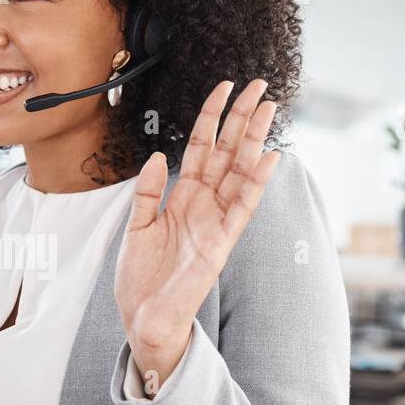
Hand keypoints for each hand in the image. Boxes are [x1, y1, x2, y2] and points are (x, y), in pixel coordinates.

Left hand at [113, 78, 281, 391]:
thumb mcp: (135, 228)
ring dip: (254, 140)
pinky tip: (268, 157)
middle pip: (227, 152)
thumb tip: (157, 157)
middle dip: (242, 118)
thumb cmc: (140, 279)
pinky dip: (256, 183)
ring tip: (268, 108)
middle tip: (259, 85)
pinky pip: (243, 208)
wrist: (143, 318)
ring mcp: (215, 222)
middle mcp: (203, 205)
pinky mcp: (221, 244)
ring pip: (240, 172)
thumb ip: (148, 193)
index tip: (223, 88)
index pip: (200, 148)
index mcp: (181, 198)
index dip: (210, 118)